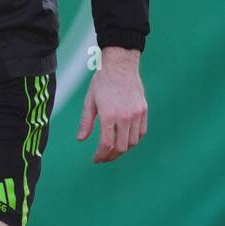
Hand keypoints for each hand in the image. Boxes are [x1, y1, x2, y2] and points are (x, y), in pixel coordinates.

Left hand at [76, 47, 147, 163]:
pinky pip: (141, 132)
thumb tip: (80, 139)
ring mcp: (137, 114)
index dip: (101, 155)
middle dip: (111, 156)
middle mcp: (125, 117)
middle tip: (103, 158)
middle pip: (121, 147)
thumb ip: (86, 122)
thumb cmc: (101, 83)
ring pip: (133, 142)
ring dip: (123, 149)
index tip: (96, 159)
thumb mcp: (89, 101)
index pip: (107, 144)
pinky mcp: (144, 110)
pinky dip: (134, 140)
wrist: (120, 66)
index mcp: (109, 115)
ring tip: (113, 150)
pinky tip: (125, 140)